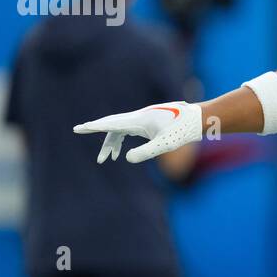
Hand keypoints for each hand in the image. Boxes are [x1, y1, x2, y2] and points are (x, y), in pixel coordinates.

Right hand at [74, 101, 201, 163]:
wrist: (198, 119)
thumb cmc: (183, 131)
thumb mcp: (165, 145)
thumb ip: (146, 152)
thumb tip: (127, 159)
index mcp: (138, 120)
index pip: (111, 124)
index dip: (93, 127)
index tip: (78, 128)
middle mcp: (138, 117)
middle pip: (111, 125)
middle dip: (97, 135)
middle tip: (83, 141)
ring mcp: (142, 119)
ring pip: (119, 129)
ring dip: (110, 143)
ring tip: (105, 159)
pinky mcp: (148, 122)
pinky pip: (127, 129)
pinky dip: (119, 139)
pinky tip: (119, 152)